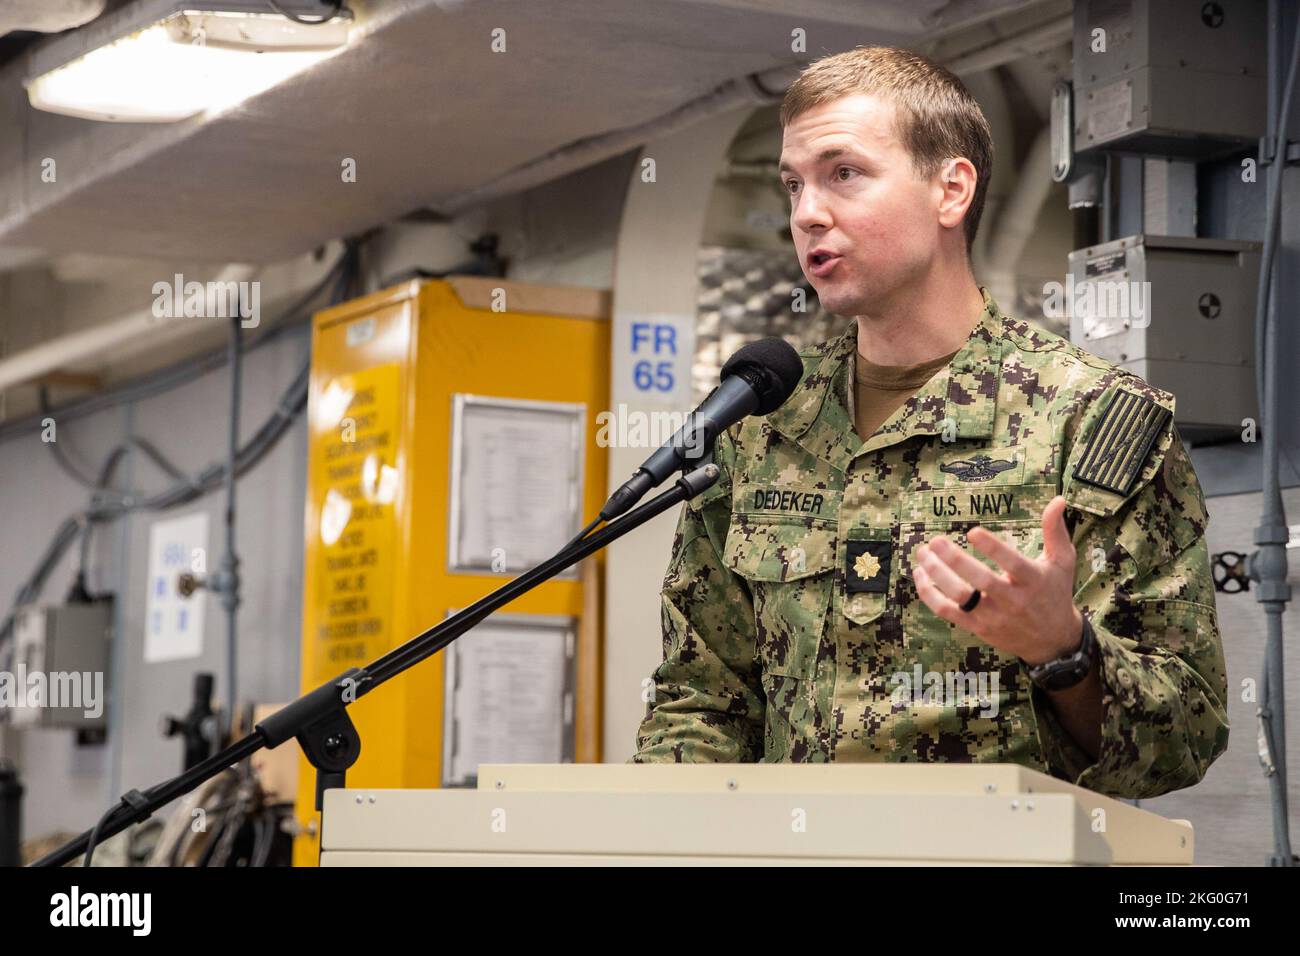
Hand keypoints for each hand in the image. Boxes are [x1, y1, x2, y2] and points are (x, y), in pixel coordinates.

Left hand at [912, 495, 1083, 666]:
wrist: (1052, 639)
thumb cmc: (1055, 591)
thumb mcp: (1062, 561)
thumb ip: (1055, 530)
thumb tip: (1058, 499)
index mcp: (1032, 580)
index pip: (1011, 563)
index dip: (992, 548)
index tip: (972, 531)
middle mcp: (1012, 600)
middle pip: (980, 581)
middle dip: (955, 561)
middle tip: (935, 541)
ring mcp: (993, 616)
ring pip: (959, 597)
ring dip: (936, 574)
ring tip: (923, 553)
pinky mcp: (977, 627)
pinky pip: (947, 612)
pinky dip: (929, 594)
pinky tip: (920, 574)